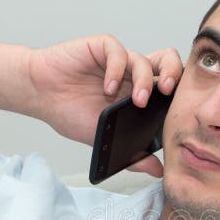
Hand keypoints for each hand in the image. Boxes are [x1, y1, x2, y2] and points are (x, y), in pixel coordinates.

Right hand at [26, 35, 181, 157]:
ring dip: (145, 81)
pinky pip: (118, 52)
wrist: (40, 95)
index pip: (171, 86)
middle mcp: (132, 74)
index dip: (180, 93)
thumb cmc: (70, 112)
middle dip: (175, 75)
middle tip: (169, 94)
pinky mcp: (101, 48)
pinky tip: (107, 88)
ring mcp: (118, 61)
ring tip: (137, 100)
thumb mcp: (106, 140)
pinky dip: (116, 69)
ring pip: (145, 59)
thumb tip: (159, 171)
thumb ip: (133, 156)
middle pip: (168, 63)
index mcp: (140, 93)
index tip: (180, 111)